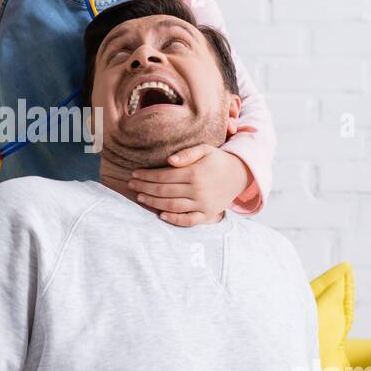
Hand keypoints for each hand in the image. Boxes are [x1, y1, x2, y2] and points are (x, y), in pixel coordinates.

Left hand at [127, 146, 250, 225]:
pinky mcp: (207, 214)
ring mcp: (203, 204)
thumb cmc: (217, 160)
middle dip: (144, 188)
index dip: (147, 176)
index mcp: (195, 173)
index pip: (164, 176)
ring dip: (153, 203)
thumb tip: (169, 161)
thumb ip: (187, 153)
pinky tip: (161, 215)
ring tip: (140, 198)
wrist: (239, 174)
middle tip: (131, 185)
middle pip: (164, 191)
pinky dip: (174, 220)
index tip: (134, 174)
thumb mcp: (205, 149)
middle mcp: (198, 190)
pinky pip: (188, 220)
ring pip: (172, 206)